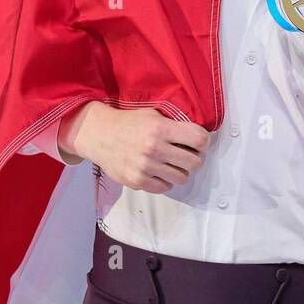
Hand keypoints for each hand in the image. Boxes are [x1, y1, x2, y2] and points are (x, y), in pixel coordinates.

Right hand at [67, 102, 210, 192]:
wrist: (99, 135)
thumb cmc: (128, 123)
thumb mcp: (153, 115)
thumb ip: (175, 125)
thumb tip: (199, 138)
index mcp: (161, 129)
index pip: (199, 139)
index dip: (204, 142)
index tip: (200, 143)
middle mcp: (154, 148)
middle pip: (194, 162)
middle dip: (194, 158)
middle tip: (187, 155)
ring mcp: (145, 167)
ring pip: (182, 178)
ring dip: (180, 172)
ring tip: (172, 164)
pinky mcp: (137, 181)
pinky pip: (165, 188)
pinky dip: (165, 181)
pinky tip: (159, 172)